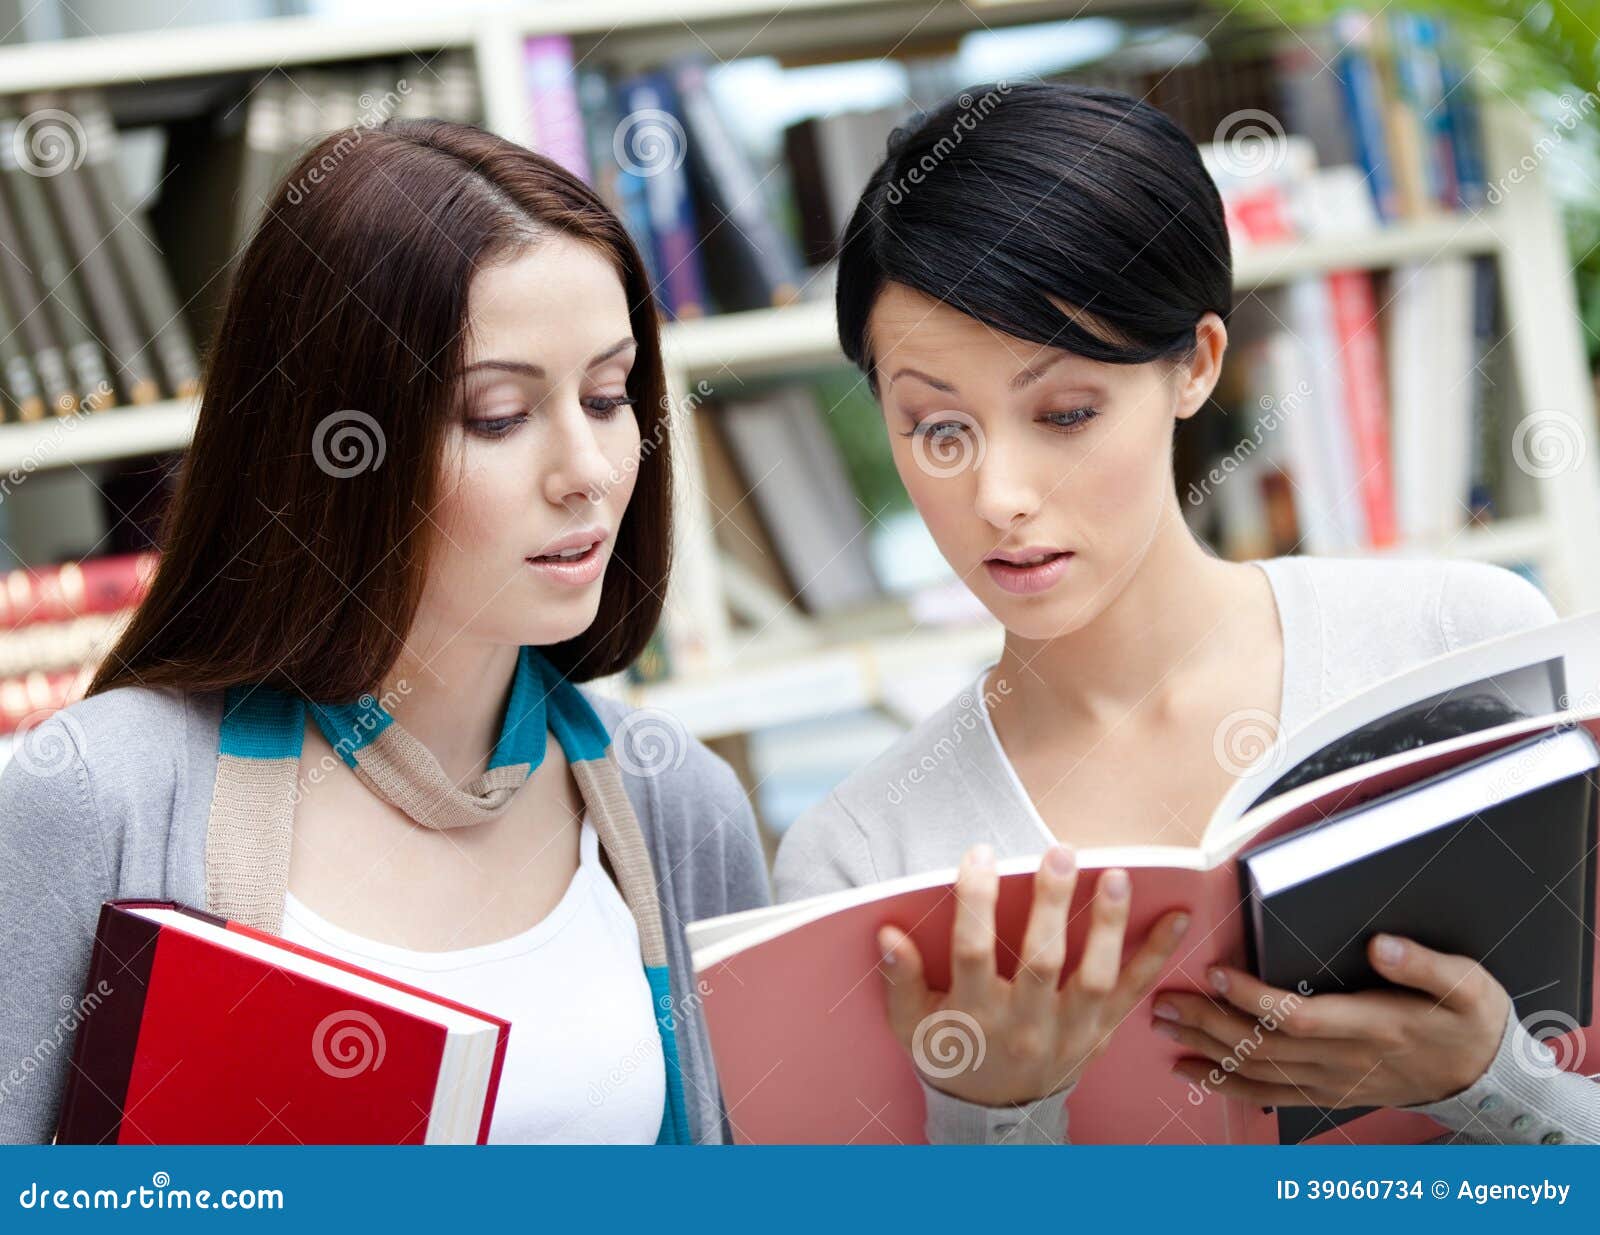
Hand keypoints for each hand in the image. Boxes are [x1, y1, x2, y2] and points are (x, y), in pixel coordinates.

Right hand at [877, 841, 1190, 1107]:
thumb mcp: (912, 1025)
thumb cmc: (950, 1054)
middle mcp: (1024, 1024)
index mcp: (975, 1015)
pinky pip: (1133, 993)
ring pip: (1095, 979)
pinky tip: (1179, 917)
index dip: (976, 902)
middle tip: (1060, 852)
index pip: (973, 952)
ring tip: (1116, 876)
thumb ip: (900, 979)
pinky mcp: (1099, 1034)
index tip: (980, 854)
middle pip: (1042, 961)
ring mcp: (1068, 1032)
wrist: (993, 1116)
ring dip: (1108, 927)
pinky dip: (1158, 955)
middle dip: (1052, 905)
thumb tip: (886, 934)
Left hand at [1157, 933, 1510, 1109]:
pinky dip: (1226, 1083)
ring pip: (1259, 1072)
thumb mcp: (1467, 984)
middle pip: (1264, 1046)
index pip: (1299, 1016)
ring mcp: (1335, 1081)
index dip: (1253, 999)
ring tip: (1162, 1027)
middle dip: (1208, 1023)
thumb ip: (1424, 965)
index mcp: (1374, 1026)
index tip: (1215, 974)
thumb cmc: (1471, 1020)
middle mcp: (1347, 1059)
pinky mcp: (1329, 1092)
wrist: (1487, 1076)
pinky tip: (1192, 1068)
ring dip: (1206, 1050)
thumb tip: (1383, 944)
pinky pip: (1270, 1094)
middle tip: (1163, 1001)